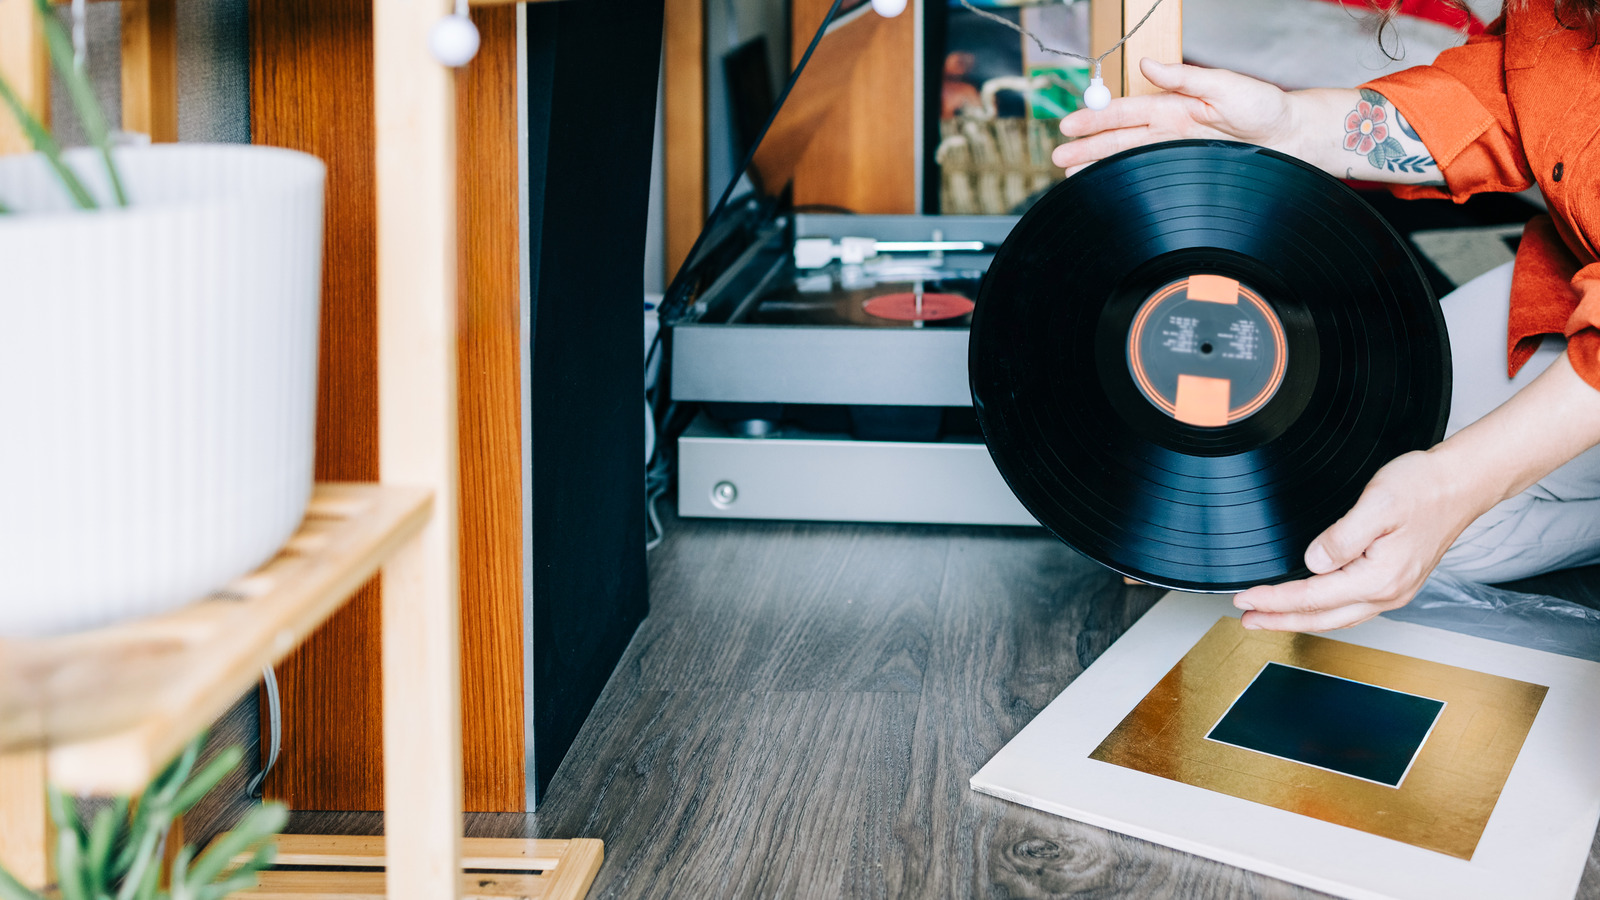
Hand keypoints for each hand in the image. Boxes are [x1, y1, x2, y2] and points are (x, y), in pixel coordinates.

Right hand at [1052, 58, 1299, 175]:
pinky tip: (1108, 189)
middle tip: (1058, 158)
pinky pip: (1147, 177)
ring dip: (1099, 167)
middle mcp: (1169, 129)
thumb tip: (1147, 66)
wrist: (1292, 140)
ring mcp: (1175, 152)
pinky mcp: (1185, 172)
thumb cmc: (1266, 108)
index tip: (1070, 125)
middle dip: (1086, 148)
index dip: (1096, 118)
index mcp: (1174, 105)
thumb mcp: (1227, 85)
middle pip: (1119, 140)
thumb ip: (1186, 77)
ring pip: (1127, 160)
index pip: (1126, 112)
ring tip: (1071, 178)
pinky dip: (1125, 183)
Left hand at [1231, 449, 1491, 631]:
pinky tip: (1310, 608)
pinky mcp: (1396, 583)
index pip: (1312, 597)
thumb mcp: (1377, 504)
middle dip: (1279, 620)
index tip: (1245, 598)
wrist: (1461, 484)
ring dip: (1299, 619)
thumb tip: (1313, 563)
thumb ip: (1341, 538)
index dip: (1274, 600)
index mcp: (1379, 579)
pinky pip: (1351, 609)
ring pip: (1336, 618)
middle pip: (1321, 618)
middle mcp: (1388, 594)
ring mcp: (1395, 592)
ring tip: (1269, 617)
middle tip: (1246, 618)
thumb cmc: (1424, 489)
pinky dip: (1323, 612)